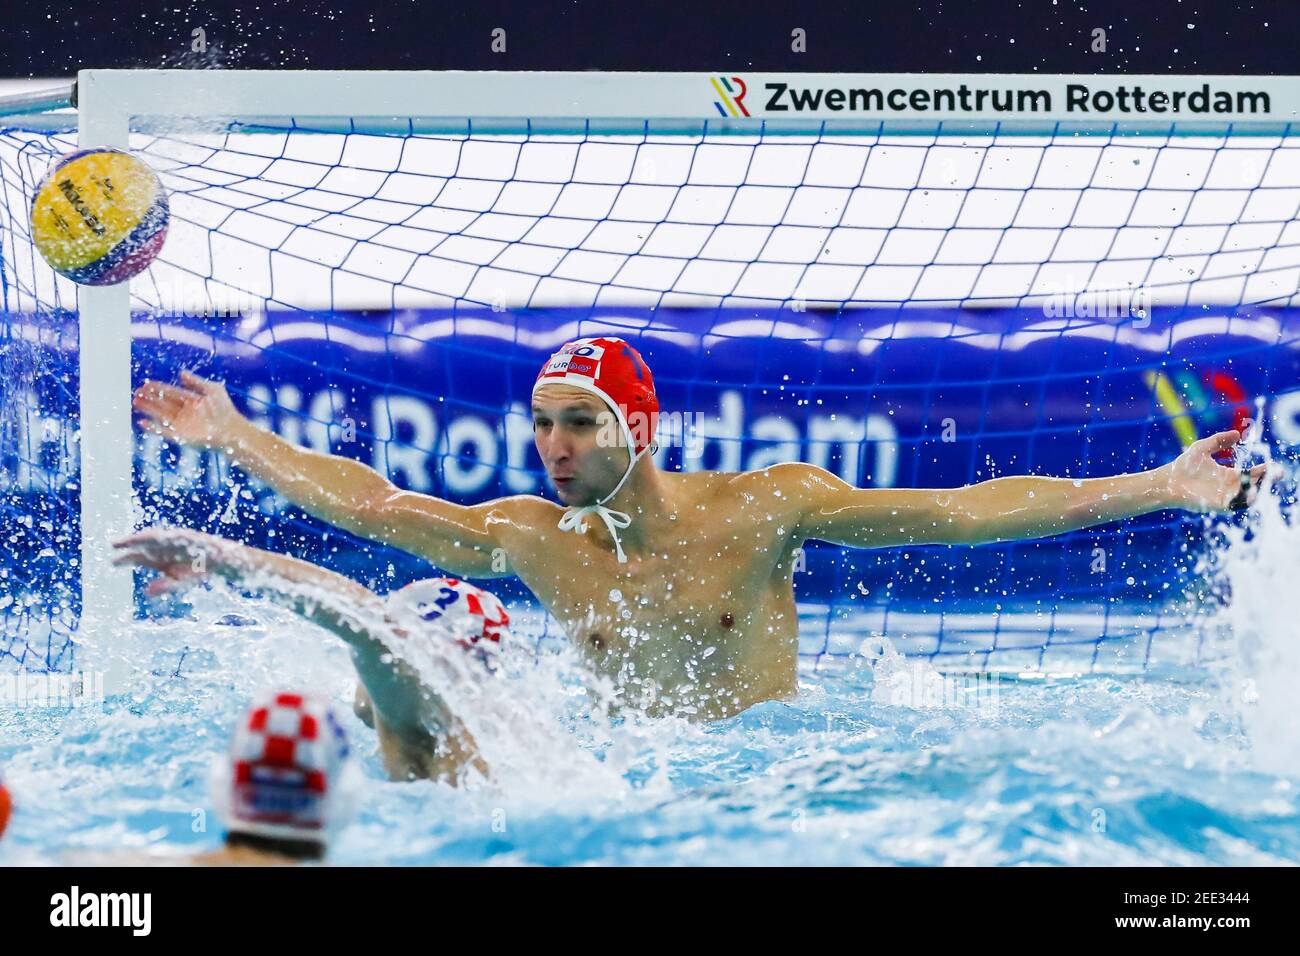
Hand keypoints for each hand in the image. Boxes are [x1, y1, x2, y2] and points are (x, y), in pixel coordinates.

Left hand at [112, 527, 231, 596]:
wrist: (221, 562)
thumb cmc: (198, 571)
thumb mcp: (180, 582)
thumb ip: (164, 587)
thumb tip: (147, 592)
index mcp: (159, 559)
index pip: (138, 557)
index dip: (126, 558)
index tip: (113, 562)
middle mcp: (163, 548)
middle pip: (142, 545)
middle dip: (129, 544)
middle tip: (114, 545)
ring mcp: (172, 541)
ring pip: (153, 537)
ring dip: (142, 538)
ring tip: (129, 540)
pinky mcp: (184, 536)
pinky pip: (169, 535)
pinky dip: (162, 537)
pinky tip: (149, 538)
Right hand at [133, 370, 245, 450]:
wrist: (232, 430)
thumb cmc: (225, 409)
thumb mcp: (212, 390)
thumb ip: (196, 381)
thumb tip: (180, 372)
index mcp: (191, 401)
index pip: (170, 393)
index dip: (158, 388)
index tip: (145, 384)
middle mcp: (184, 413)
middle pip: (162, 403)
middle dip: (149, 398)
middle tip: (136, 392)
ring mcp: (182, 425)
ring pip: (160, 415)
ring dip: (148, 409)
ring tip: (135, 402)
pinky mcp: (181, 436)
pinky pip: (163, 432)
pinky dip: (152, 428)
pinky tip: (141, 422)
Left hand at [1162, 430, 1273, 512]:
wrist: (1168, 480)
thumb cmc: (1184, 465)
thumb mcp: (1203, 448)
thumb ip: (1219, 440)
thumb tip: (1237, 434)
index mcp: (1230, 475)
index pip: (1253, 473)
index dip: (1266, 470)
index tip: (1274, 465)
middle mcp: (1231, 487)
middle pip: (1255, 485)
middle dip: (1268, 480)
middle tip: (1277, 473)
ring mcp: (1225, 497)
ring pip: (1248, 496)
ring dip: (1258, 490)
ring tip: (1263, 482)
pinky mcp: (1217, 505)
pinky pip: (1235, 505)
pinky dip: (1243, 500)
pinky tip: (1249, 493)